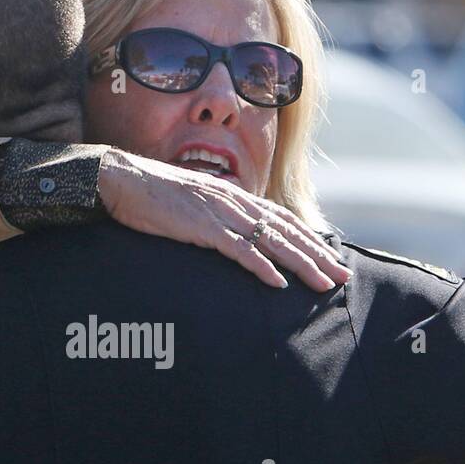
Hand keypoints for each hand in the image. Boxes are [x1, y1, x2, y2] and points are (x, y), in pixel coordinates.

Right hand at [98, 148, 351, 292]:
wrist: (121, 179)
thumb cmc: (152, 195)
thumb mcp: (193, 204)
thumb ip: (216, 217)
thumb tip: (232, 237)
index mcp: (234, 196)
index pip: (282, 220)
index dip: (310, 240)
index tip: (331, 259)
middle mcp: (234, 202)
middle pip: (287, 231)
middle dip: (318, 255)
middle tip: (343, 277)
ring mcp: (220, 213)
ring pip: (272, 241)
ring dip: (301, 264)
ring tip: (324, 284)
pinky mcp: (202, 226)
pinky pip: (239, 250)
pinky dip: (261, 267)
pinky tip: (278, 284)